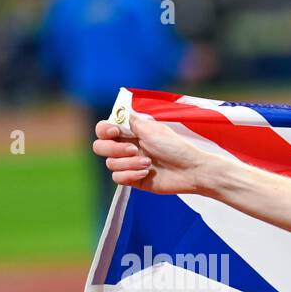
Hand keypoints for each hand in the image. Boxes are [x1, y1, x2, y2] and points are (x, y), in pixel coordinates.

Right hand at [91, 112, 210, 194]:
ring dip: (129, 163)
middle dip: (115, 149)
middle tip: (135, 150)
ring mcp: (129, 164)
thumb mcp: (152, 129)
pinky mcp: (134, 179)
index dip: (104, 130)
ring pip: (110, 164)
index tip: (115, 131)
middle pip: (100, 147)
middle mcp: (126, 148)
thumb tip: (117, 112)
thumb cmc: (175, 148)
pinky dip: (130, 175)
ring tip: (148, 163)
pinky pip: (117, 178)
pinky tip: (145, 173)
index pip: (103, 130)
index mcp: (130, 133)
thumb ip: (131, 120)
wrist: (190, 170)